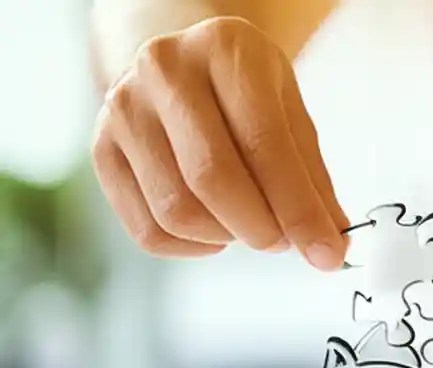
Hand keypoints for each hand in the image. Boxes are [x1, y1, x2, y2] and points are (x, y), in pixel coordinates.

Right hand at [91, 17, 348, 269]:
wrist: (184, 65)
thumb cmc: (243, 90)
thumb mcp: (290, 113)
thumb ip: (312, 179)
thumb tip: (329, 245)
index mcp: (225, 49)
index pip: (265, 143)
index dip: (299, 209)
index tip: (326, 252)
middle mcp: (165, 70)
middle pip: (212, 178)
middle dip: (261, 228)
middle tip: (285, 242)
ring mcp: (124, 108)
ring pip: (178, 211)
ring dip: (227, 237)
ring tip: (251, 224)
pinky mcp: (102, 148)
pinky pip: (149, 229)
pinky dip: (193, 247)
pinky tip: (216, 230)